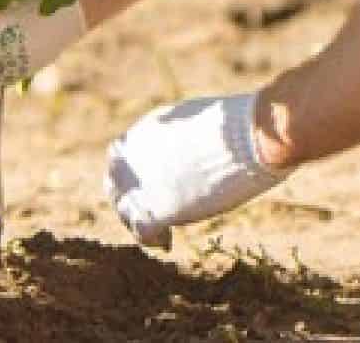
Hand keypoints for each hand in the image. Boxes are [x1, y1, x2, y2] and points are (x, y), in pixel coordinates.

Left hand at [104, 92, 290, 249]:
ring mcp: (141, 183)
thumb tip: (193, 145)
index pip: (122, 160)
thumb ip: (182, 135)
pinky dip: (151, 239)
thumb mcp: (196, 118)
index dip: (136, 177)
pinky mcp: (156, 208)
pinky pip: (141, 231)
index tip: (158, 187)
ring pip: (124, 211)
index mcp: (142, 132)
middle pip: (118, 186)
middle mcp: (133, 157)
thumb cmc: (232, 124)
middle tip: (157, 218)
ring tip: (164, 235)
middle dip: (133, 202)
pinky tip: (167, 242)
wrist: (241, 138)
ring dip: (139, 223)